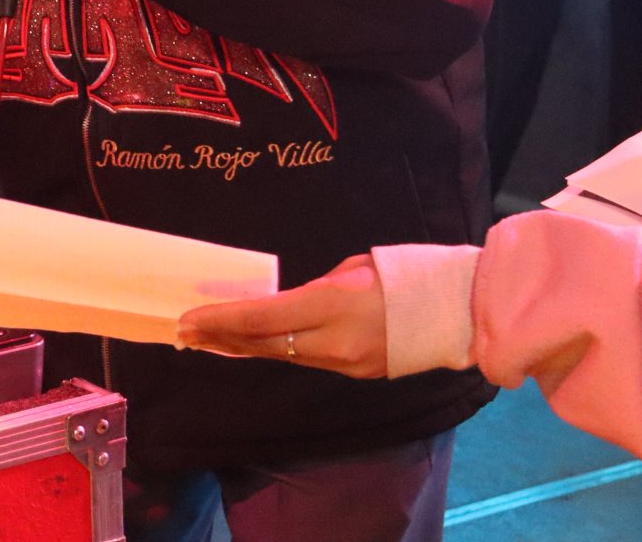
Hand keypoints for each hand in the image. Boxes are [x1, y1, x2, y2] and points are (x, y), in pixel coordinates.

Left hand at [176, 254, 387, 377]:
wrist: (458, 311)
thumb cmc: (404, 274)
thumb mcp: (352, 268)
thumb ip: (315, 289)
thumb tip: (289, 302)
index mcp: (331, 306)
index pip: (262, 318)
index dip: (221, 321)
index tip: (188, 320)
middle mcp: (334, 341)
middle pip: (265, 344)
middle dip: (221, 339)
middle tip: (184, 333)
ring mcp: (346, 364)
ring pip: (282, 356)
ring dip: (243, 347)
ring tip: (207, 340)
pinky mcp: (356, 374)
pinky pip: (305, 361)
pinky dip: (274, 352)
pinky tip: (251, 346)